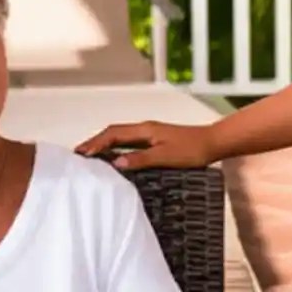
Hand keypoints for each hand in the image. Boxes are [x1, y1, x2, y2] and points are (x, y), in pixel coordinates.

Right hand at [75, 121, 216, 170]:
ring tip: (90, 155)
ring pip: (120, 136)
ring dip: (104, 143)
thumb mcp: (165, 157)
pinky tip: (114, 157)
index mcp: (144, 130)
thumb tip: (115, 162)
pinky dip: (116, 147)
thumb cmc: (191, 150)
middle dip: (95, 141)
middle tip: (78, 154)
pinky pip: (128, 141)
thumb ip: (141, 159)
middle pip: (113, 132)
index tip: (82, 153)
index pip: (113, 134)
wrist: (213, 143)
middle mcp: (144, 128)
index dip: (96, 143)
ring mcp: (149, 133)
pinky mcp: (155, 140)